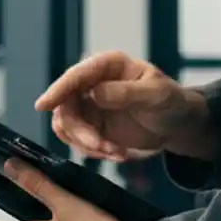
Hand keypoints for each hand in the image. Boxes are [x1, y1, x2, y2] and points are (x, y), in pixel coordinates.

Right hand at [35, 51, 218, 162]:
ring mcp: (91, 105)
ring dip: (86, 144)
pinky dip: (93, 151)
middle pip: (65, 105)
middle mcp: (94, 83)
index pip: (75, 76)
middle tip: (101, 146)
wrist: (178, 125)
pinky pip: (78, 140)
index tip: (42, 105)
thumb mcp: (155, 95)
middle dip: (79, 130)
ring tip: (115, 152)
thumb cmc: (172, 102)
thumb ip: (127, 93)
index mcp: (108, 66)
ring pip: (68, 125)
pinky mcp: (92, 126)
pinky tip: (117, 154)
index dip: (57, 90)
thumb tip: (95, 93)